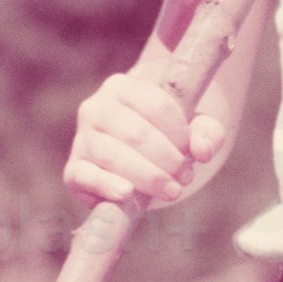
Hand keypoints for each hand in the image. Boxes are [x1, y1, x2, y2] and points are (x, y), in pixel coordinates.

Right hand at [63, 51, 224, 212]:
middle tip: (185, 177)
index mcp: (123, 87)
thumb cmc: (167, 135)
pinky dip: (105, 185)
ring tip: (172, 190)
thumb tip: (202, 150)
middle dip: (167, 159)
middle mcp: (96, 108)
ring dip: (148, 176)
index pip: (157, 105)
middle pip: (136, 133)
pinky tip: (127, 194)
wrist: (137, 156)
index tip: (192, 152)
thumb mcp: (193, 127)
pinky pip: (84, 176)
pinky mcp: (74, 169)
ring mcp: (82, 138)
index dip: (180, 133)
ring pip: (113, 156)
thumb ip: (208, 133)